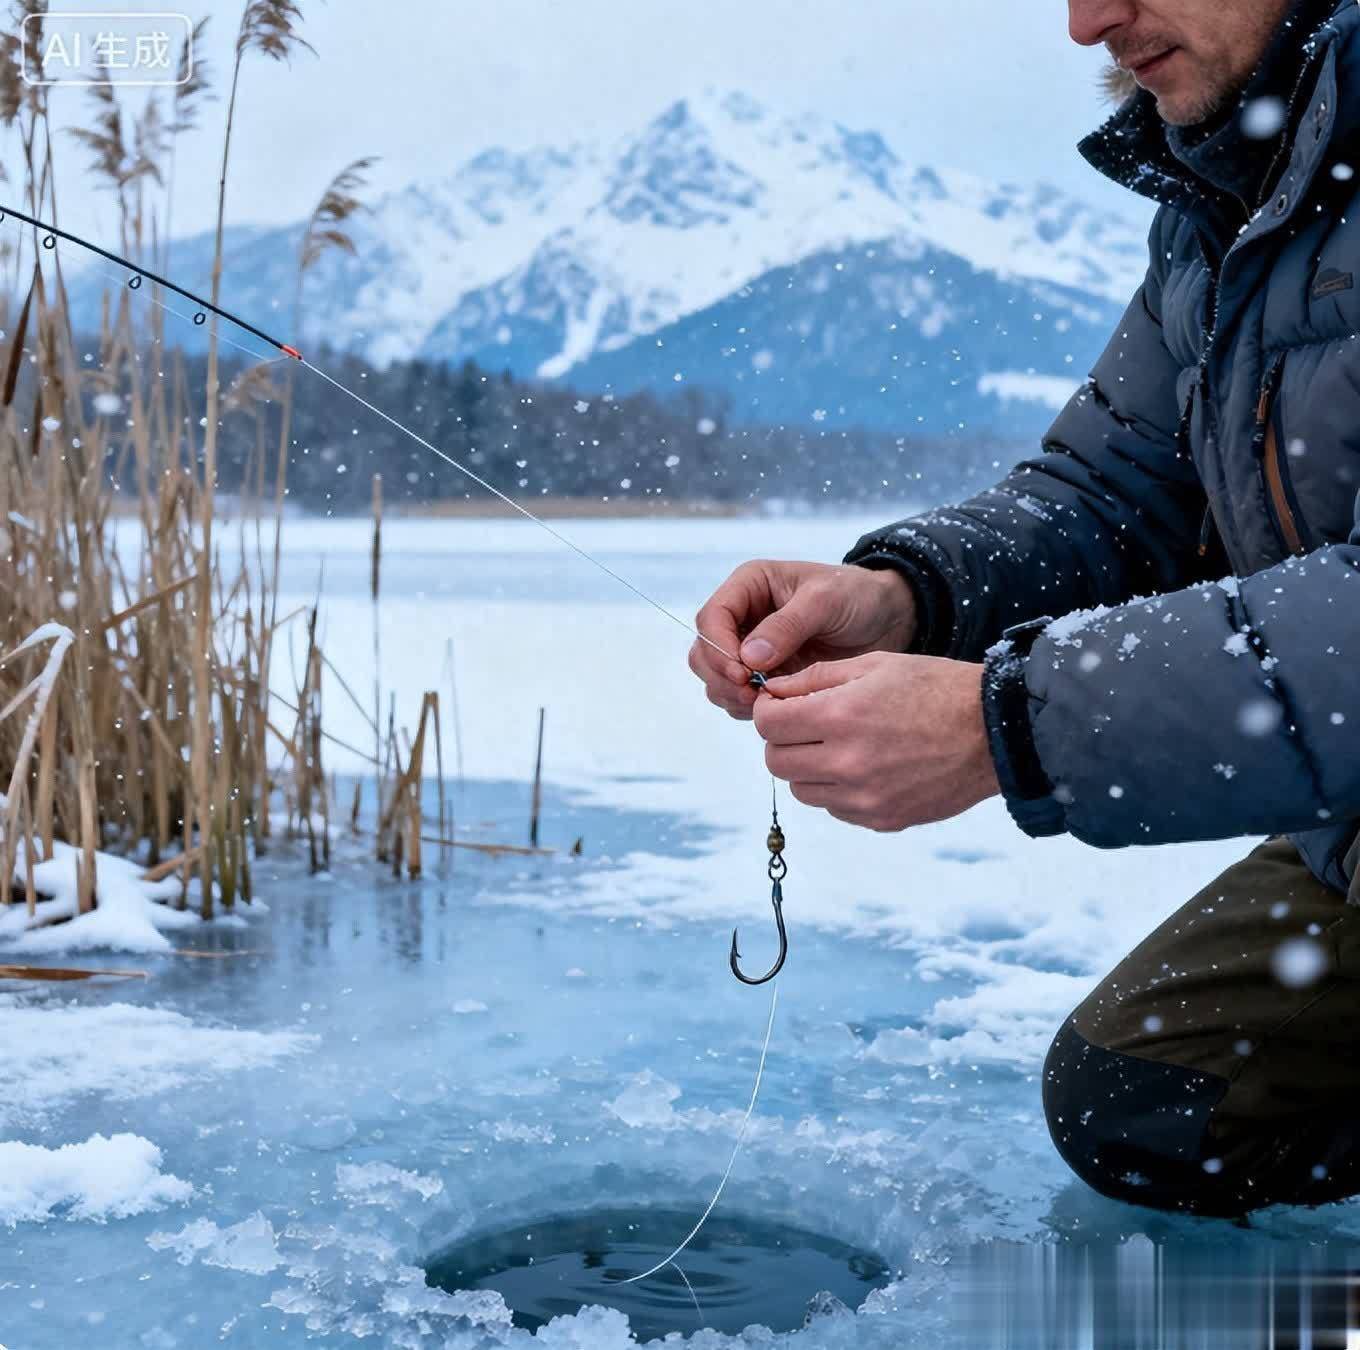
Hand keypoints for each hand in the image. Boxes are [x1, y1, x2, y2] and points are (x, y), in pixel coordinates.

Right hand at [689, 560, 915, 720]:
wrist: (887, 619)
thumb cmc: (857, 596)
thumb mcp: (826, 601)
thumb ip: (787, 626)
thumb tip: (748, 657)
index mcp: (749, 586)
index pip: (711, 618)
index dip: (718, 648)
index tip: (742, 673)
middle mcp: (742, 617)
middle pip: (704, 652)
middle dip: (721, 676)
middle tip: (751, 695)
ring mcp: (751, 649)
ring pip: (715, 678)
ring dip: (731, 695)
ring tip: (763, 703)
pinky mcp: (764, 675)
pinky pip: (738, 696)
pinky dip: (747, 707)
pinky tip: (775, 708)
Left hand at [753, 652, 999, 831]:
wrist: (994, 731)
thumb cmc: (934, 687)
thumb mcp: (874, 665)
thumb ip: (815, 678)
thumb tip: (771, 693)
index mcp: (842, 715)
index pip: (767, 724)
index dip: (769, 710)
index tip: (782, 705)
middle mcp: (847, 762)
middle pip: (776, 761)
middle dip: (782, 740)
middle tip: (806, 726)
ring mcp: (864, 797)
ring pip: (801, 789)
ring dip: (807, 767)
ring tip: (838, 745)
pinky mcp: (881, 819)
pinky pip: (834, 808)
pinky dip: (837, 789)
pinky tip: (865, 766)